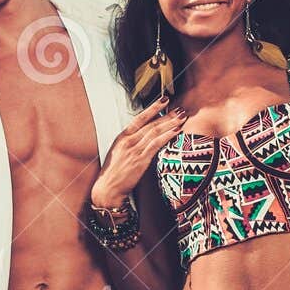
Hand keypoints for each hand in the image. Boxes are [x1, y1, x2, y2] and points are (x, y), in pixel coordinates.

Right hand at [91, 96, 188, 210]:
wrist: (107, 189)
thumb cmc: (113, 174)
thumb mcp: (118, 153)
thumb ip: (130, 144)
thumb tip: (144, 137)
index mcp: (122, 137)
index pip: (139, 118)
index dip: (153, 108)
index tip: (164, 100)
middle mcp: (128, 141)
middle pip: (151, 124)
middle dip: (166, 115)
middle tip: (179, 108)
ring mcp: (134, 150)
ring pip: (155, 132)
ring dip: (170, 123)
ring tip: (182, 117)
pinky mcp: (140, 160)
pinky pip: (156, 144)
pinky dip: (167, 136)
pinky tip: (176, 131)